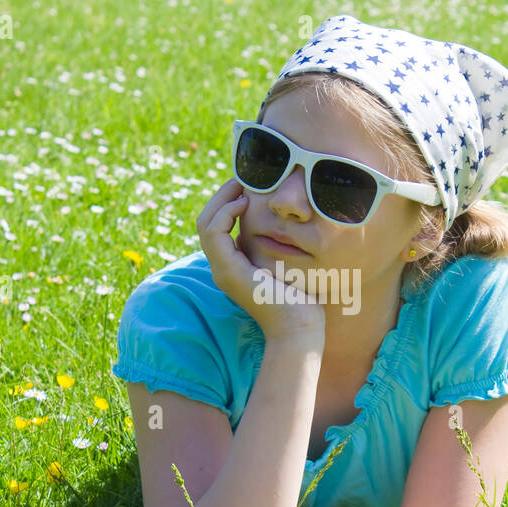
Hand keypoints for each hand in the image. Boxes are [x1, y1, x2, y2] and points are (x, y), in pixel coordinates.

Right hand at [195, 178, 325, 343]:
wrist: (300, 327)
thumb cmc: (302, 299)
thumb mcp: (288, 263)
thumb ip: (280, 245)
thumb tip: (289, 221)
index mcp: (234, 265)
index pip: (217, 226)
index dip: (228, 202)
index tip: (248, 186)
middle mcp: (222, 268)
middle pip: (206, 221)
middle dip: (221, 196)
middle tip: (241, 179)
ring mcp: (222, 270)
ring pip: (205, 224)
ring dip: (221, 200)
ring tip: (242, 187)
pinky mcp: (228, 271)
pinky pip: (213, 233)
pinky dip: (224, 214)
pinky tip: (244, 204)